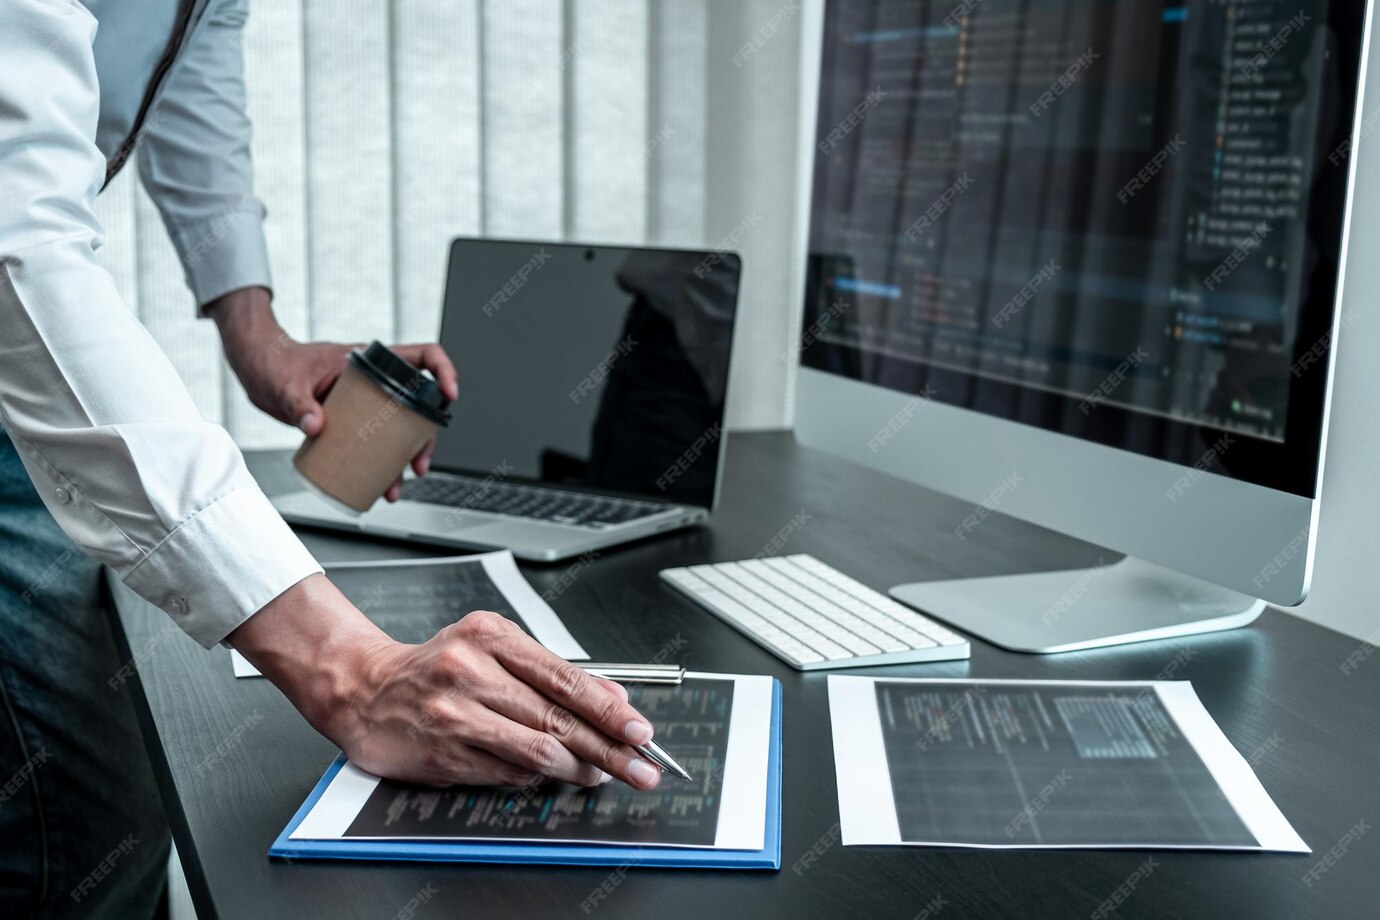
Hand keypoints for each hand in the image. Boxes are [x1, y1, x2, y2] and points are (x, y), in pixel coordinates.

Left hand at [207, 287, 457, 499]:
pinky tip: (376, 482)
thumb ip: (301, 404)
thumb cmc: (275, 362)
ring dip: (403, 459)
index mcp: (369, 363)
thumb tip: (316, 426)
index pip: (423, 356)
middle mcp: (374, 383)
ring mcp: (365, 403)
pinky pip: (375, 442)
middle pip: (418, 407)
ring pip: (399, 431)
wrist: (257, 369)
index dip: (444, 372)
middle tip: (419, 463)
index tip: (449, 393)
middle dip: (425, 439)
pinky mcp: (352, 421)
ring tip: (396, 484)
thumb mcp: (287, 383)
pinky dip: (380, 464)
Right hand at [230, 576, 661, 789]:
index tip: (639, 728)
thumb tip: (610, 699)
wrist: (363, 689)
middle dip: (608, 747)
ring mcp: (454, 714)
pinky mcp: (443, 751)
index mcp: (490, 636)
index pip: (565, 678)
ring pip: (535, 748)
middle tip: (640, 765)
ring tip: (603, 774)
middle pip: (557, 717)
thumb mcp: (493, 649)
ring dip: (578, 767)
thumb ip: (549, 673)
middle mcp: (471, 671)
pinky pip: (506, 771)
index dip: (609, 709)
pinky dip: (537, 777)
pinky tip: (556, 776)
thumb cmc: (436, 667)